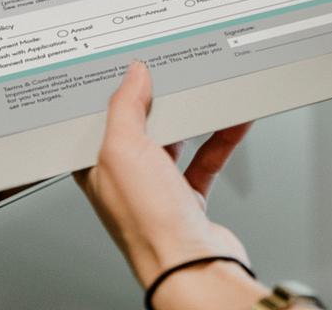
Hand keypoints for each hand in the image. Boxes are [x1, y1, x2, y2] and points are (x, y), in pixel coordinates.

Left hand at [75, 62, 262, 305]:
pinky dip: (221, 137)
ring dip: (194, 116)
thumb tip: (133, 75)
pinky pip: (206, 157)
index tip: (131, 66)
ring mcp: (158, 189)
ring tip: (207, 90)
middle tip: (175, 72)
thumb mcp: (123, 151)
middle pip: (141, 126)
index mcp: (96, 168)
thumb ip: (126, 107)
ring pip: (176, 139)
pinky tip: (234, 120)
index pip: (100, 119)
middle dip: (159, 99)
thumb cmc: (148, 224)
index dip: (113, 91)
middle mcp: (125, 179)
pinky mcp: (188, 198)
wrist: (193, 266)